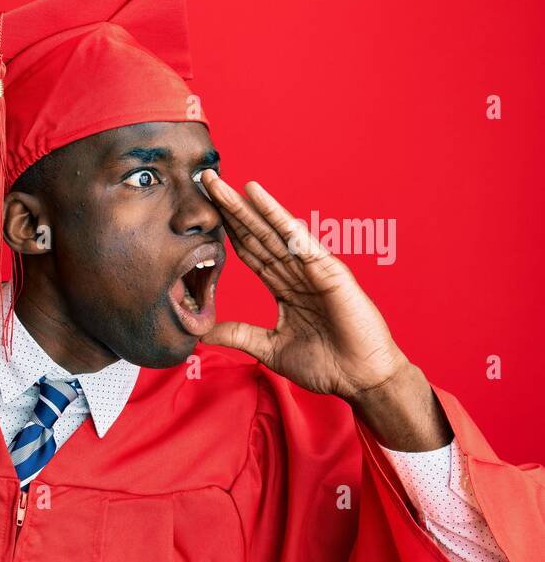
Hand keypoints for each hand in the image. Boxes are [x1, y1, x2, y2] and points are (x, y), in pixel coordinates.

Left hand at [199, 170, 451, 449]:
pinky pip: (301, 243)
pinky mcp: (329, 273)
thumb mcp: (269, 349)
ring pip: (274, 232)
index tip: (203, 211)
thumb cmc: (325, 364)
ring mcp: (313, 269)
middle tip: (206, 181)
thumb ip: (239, 335)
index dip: (226, 230)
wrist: (360, 380)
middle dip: (230, 208)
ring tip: (225, 184)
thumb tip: (202, 331)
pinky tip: (262, 200)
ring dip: (250, 207)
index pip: (249, 250)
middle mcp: (296, 272)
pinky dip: (281, 220)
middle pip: (256, 234)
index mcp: (284, 286)